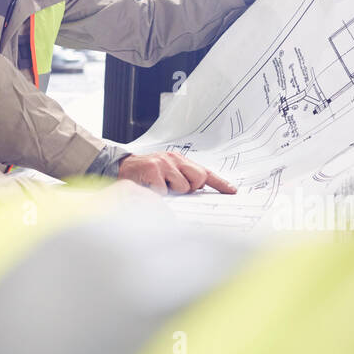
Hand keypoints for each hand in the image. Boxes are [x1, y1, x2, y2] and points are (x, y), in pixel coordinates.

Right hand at [117, 152, 235, 195]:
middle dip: (192, 187)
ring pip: (183, 186)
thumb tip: (196, 191)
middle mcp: (173, 159)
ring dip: (173, 192)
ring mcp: (163, 164)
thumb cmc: (145, 174)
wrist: (120, 167)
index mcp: (179, 160)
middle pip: (199, 177)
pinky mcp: (153, 170)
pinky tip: (149, 188)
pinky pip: (165, 191)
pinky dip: (158, 194)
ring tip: (159, 187)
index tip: (232, 191)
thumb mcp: (166, 172)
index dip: (220, 183)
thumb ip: (181, 178)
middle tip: (177, 188)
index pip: (205, 172)